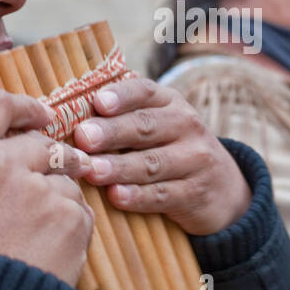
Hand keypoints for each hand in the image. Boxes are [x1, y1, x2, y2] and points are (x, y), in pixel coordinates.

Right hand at [0, 89, 93, 285]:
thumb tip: (8, 142)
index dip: (23, 107)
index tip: (40, 116)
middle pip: (42, 142)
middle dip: (52, 160)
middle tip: (44, 189)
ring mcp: (38, 188)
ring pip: (66, 178)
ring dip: (58, 199)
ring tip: (32, 238)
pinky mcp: (68, 216)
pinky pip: (80, 210)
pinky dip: (70, 228)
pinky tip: (46, 252)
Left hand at [72, 77, 251, 234]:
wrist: (223, 188)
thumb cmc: (171, 148)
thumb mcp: (159, 123)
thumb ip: (124, 114)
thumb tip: (66, 106)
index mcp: (170, 102)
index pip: (146, 92)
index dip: (122, 96)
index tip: (97, 102)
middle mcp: (186, 125)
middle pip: (146, 127)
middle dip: (112, 132)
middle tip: (83, 137)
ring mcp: (194, 160)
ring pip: (152, 162)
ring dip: (120, 167)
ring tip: (92, 171)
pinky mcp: (195, 193)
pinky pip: (163, 194)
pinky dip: (138, 197)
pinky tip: (116, 197)